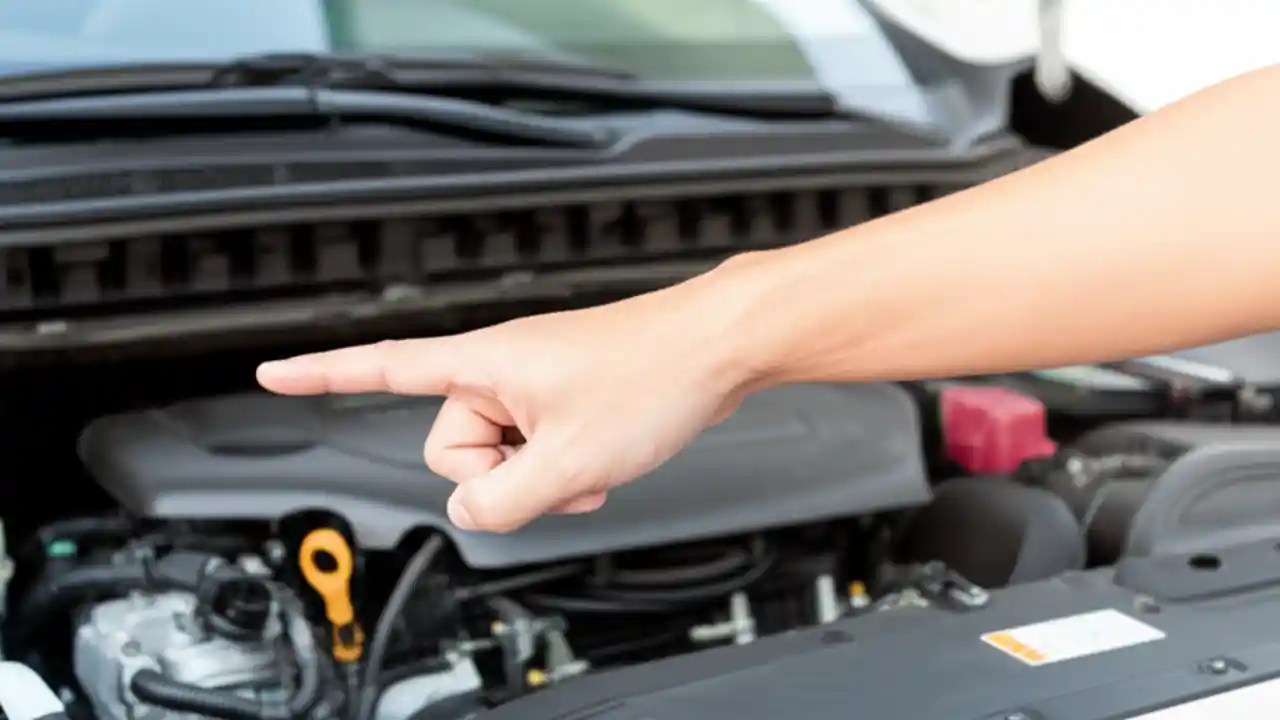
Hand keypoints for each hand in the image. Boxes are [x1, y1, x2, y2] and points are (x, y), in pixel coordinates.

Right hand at [256, 272, 756, 532]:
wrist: (717, 347)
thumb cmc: (652, 376)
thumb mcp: (567, 461)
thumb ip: (501, 502)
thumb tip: (470, 512)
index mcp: (482, 365)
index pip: (379, 367)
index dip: (319, 376)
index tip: (270, 374)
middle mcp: (500, 369)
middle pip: (454, 448)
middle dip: (502, 475)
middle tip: (557, 465)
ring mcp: (534, 384)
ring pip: (503, 456)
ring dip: (542, 476)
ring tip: (590, 463)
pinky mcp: (564, 398)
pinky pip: (539, 449)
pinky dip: (564, 467)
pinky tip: (600, 464)